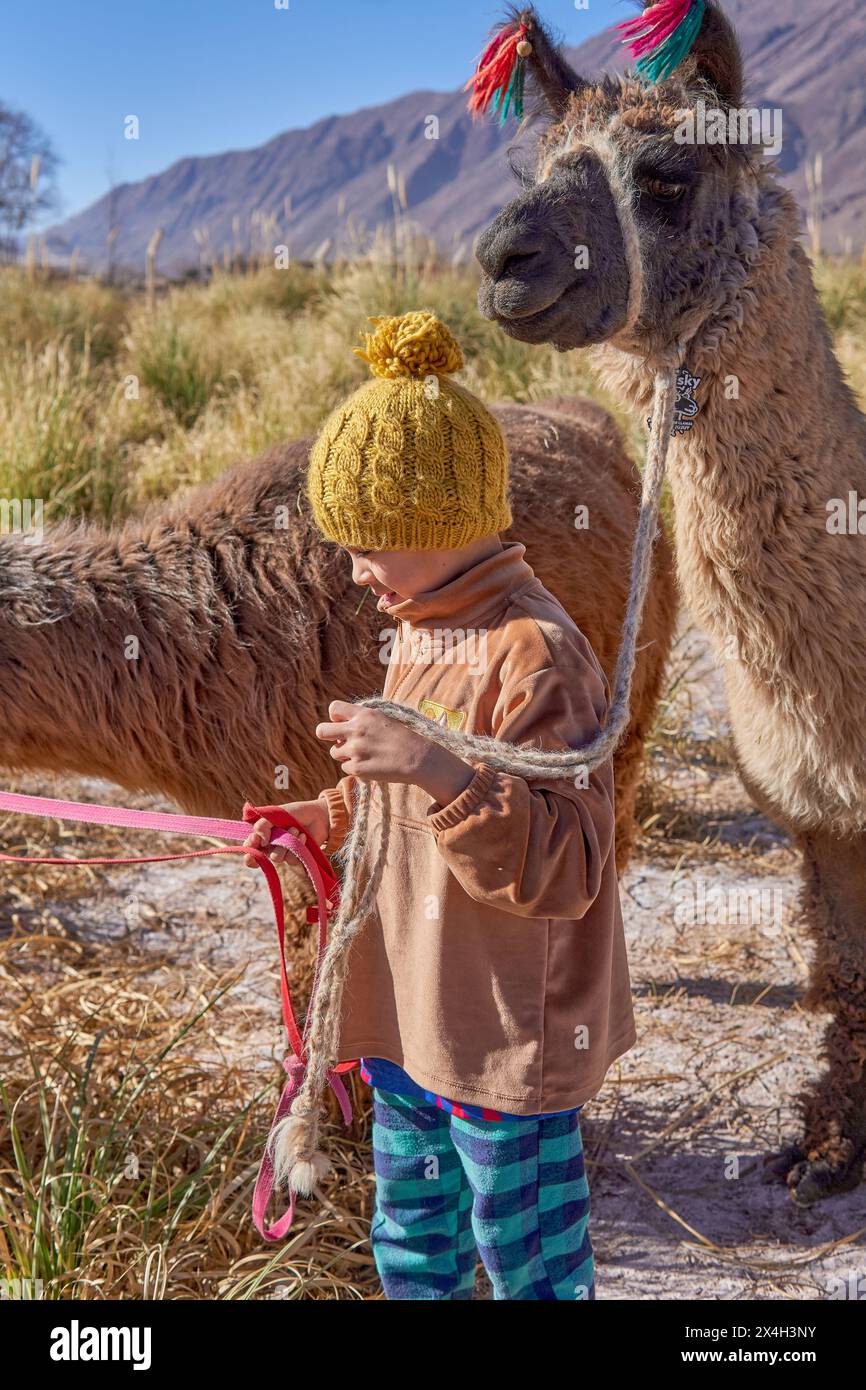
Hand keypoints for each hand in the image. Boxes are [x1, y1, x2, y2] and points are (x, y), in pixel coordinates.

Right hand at [242, 798, 328, 868]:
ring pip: (276, 858)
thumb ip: (263, 824)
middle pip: (259, 858)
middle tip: (269, 840)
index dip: (248, 848)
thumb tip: (260, 839)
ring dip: (285, 843)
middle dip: (264, 849)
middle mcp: (270, 847)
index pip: (249, 848)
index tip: (254, 839)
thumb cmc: (294, 813)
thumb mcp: (275, 814)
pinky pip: (291, 859)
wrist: (318, 815)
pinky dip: (297, 845)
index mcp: (262, 836)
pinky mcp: (296, 858)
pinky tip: (303, 836)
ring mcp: (283, 853)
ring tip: (295, 829)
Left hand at [315, 700, 433, 783]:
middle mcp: (356, 730)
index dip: (336, 717)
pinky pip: (344, 768)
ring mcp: (355, 750)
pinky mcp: (357, 768)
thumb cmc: (403, 737)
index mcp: (363, 714)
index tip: (344, 724)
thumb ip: (361, 718)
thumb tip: (340, 725)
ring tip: (364, 754)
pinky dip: (355, 767)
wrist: (418, 758)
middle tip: (340, 740)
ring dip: (344, 754)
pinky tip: (370, 765)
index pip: (333, 708)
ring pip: (334, 752)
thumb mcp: (383, 718)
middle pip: (322, 731)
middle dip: (327, 735)